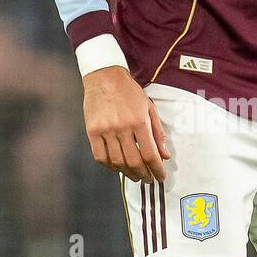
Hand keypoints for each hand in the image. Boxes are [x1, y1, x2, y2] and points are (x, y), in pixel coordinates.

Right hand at [82, 66, 169, 182]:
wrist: (104, 77)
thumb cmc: (129, 91)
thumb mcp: (149, 108)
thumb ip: (158, 132)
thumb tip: (165, 155)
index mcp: (139, 121)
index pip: (150, 154)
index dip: (156, 169)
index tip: (160, 177)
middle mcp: (122, 127)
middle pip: (134, 161)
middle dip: (144, 175)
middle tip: (148, 179)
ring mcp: (105, 130)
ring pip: (117, 162)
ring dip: (128, 173)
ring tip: (135, 176)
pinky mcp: (92, 131)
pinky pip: (100, 156)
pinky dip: (109, 166)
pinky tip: (117, 167)